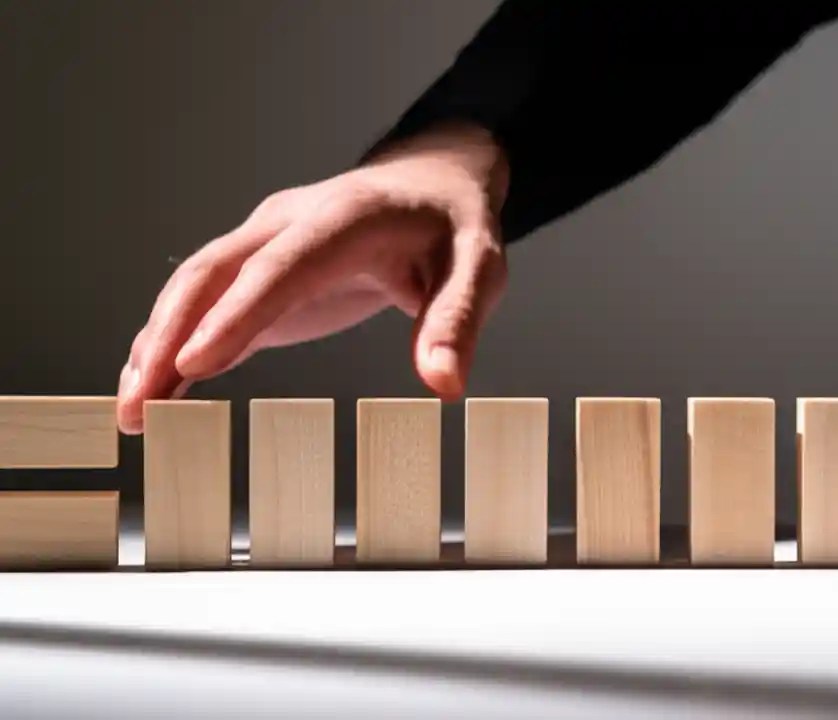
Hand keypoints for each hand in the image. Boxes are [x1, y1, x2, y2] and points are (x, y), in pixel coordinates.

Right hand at [116, 124, 509, 433]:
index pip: (282, 267)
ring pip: (197, 286)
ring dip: (158, 345)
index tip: (193, 363)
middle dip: (169, 336)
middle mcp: (290, 223)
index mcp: (344, 218)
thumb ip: (457, 321)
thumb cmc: (455, 225)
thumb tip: (444, 385)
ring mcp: (268, 243)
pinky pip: (208, 302)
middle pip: (215, 273)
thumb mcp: (479, 267)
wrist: (433, 181)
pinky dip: (176, 343)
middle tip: (141, 404)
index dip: (236, 314)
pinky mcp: (263, 271)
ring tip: (133, 411)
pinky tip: (155, 390)